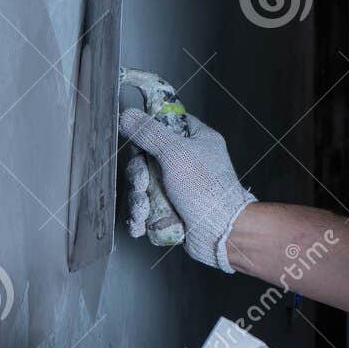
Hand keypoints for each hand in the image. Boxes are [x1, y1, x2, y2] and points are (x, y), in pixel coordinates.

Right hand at [118, 107, 256, 271]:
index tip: (139, 144)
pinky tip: (141, 223)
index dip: (148, 133)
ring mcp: (180, 187)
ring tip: (143, 210)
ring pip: (145, 186)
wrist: (220, 233)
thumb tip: (128, 114)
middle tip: (143, 184)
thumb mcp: (175, 152)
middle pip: (148, 159)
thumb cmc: (206, 190)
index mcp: (197, 140)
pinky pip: (148, 208)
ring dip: (138, 199)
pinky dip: (141, 216)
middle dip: (139, 176)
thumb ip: (149, 133)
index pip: (167, 125)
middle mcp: (188, 162)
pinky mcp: (173, 209)